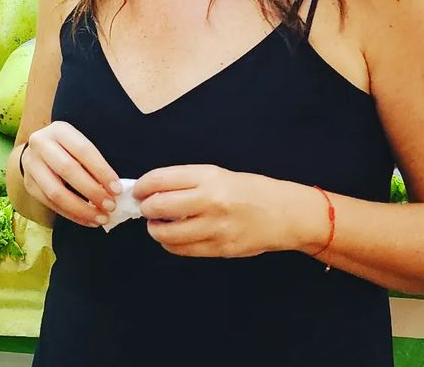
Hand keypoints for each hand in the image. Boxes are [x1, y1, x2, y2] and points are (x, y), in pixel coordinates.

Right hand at [21, 122, 122, 226]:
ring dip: (81, 209)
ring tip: (101, 218)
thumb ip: (94, 163)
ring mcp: (31, 165)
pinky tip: (88, 221)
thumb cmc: (67, 149)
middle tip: (111, 206)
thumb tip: (115, 190)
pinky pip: (50, 204)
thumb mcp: (78, 144)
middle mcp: (41, 144)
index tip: (117, 190)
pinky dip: (72, 215)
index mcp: (59, 130)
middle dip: (92, 191)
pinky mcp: (29, 184)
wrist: (37, 151)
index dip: (102, 171)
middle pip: (67, 170)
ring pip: (56, 192)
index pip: (83, 150)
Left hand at [134, 165, 317, 257]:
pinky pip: (185, 250)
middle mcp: (211, 200)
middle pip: (160, 206)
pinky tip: (171, 237)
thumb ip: (185, 181)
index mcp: (208, 176)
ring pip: (168, 233)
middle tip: (144, 208)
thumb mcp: (216, 174)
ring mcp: (216, 227)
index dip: (142, 186)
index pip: (161, 179)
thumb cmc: (249, 190)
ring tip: (156, 225)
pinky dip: (171, 244)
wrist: (286, 213)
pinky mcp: (222, 249)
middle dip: (145, 208)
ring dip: (155, 230)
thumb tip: (152, 189)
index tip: (137, 190)